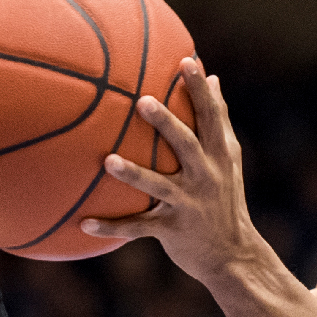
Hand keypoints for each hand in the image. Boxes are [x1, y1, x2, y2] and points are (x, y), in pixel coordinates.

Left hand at [82, 57, 257, 280]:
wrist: (233, 255)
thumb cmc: (226, 200)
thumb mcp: (230, 160)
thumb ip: (220, 121)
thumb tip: (214, 78)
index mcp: (220, 157)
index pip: (211, 118)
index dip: (200, 90)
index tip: (187, 61)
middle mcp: (206, 177)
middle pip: (186, 146)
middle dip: (166, 123)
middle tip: (142, 100)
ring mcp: (189, 204)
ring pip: (159, 187)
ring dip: (134, 174)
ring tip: (108, 161)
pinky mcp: (172, 230)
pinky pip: (139, 228)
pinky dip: (112, 227)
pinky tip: (84, 224)